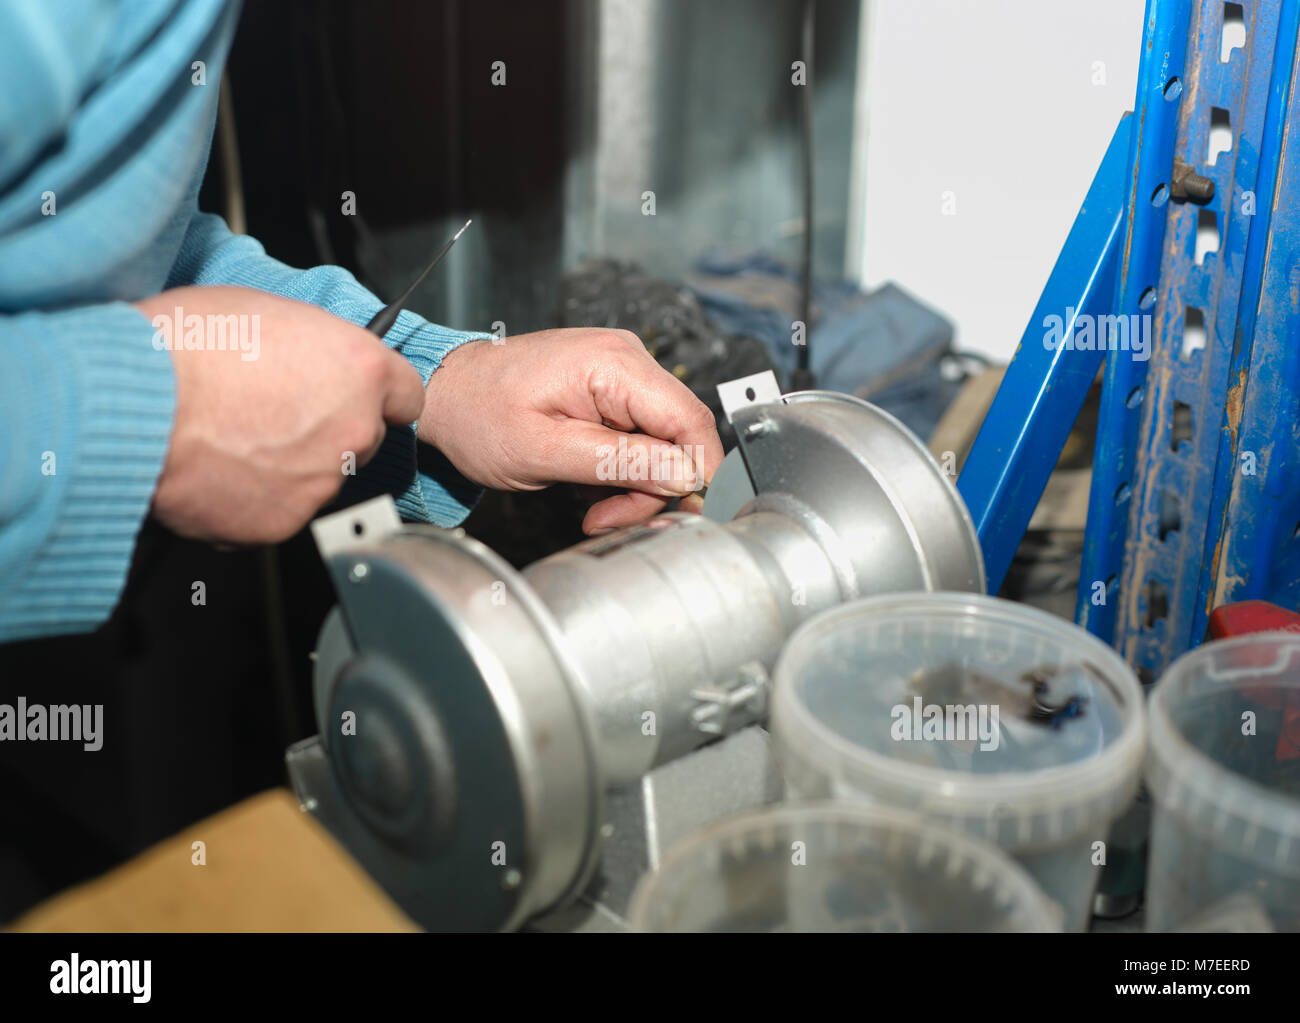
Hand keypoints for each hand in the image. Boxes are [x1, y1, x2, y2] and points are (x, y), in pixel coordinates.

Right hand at [138, 286, 424, 542]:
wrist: (133, 402)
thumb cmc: (185, 345)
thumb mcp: (266, 310)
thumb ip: (312, 343)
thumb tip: (312, 354)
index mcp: (361, 370)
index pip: (405, 394)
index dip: (375, 393)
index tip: (356, 395)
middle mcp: (354, 430)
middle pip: (364, 438)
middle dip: (329, 429)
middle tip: (275, 412)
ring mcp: (321, 481)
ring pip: (321, 477)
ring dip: (291, 464)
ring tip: (236, 437)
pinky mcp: (283, 522)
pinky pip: (279, 509)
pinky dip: (255, 497)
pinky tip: (221, 467)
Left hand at [419, 328, 723, 533]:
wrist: (447, 395)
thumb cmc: (479, 414)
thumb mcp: (545, 452)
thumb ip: (617, 463)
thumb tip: (682, 475)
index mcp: (613, 364)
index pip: (691, 420)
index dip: (697, 474)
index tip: (682, 513)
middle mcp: (626, 359)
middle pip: (679, 436)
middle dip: (653, 488)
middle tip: (611, 517)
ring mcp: (621, 372)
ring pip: (662, 443)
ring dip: (635, 485)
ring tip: (593, 505)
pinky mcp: (612, 389)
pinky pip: (641, 437)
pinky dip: (623, 470)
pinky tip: (590, 482)